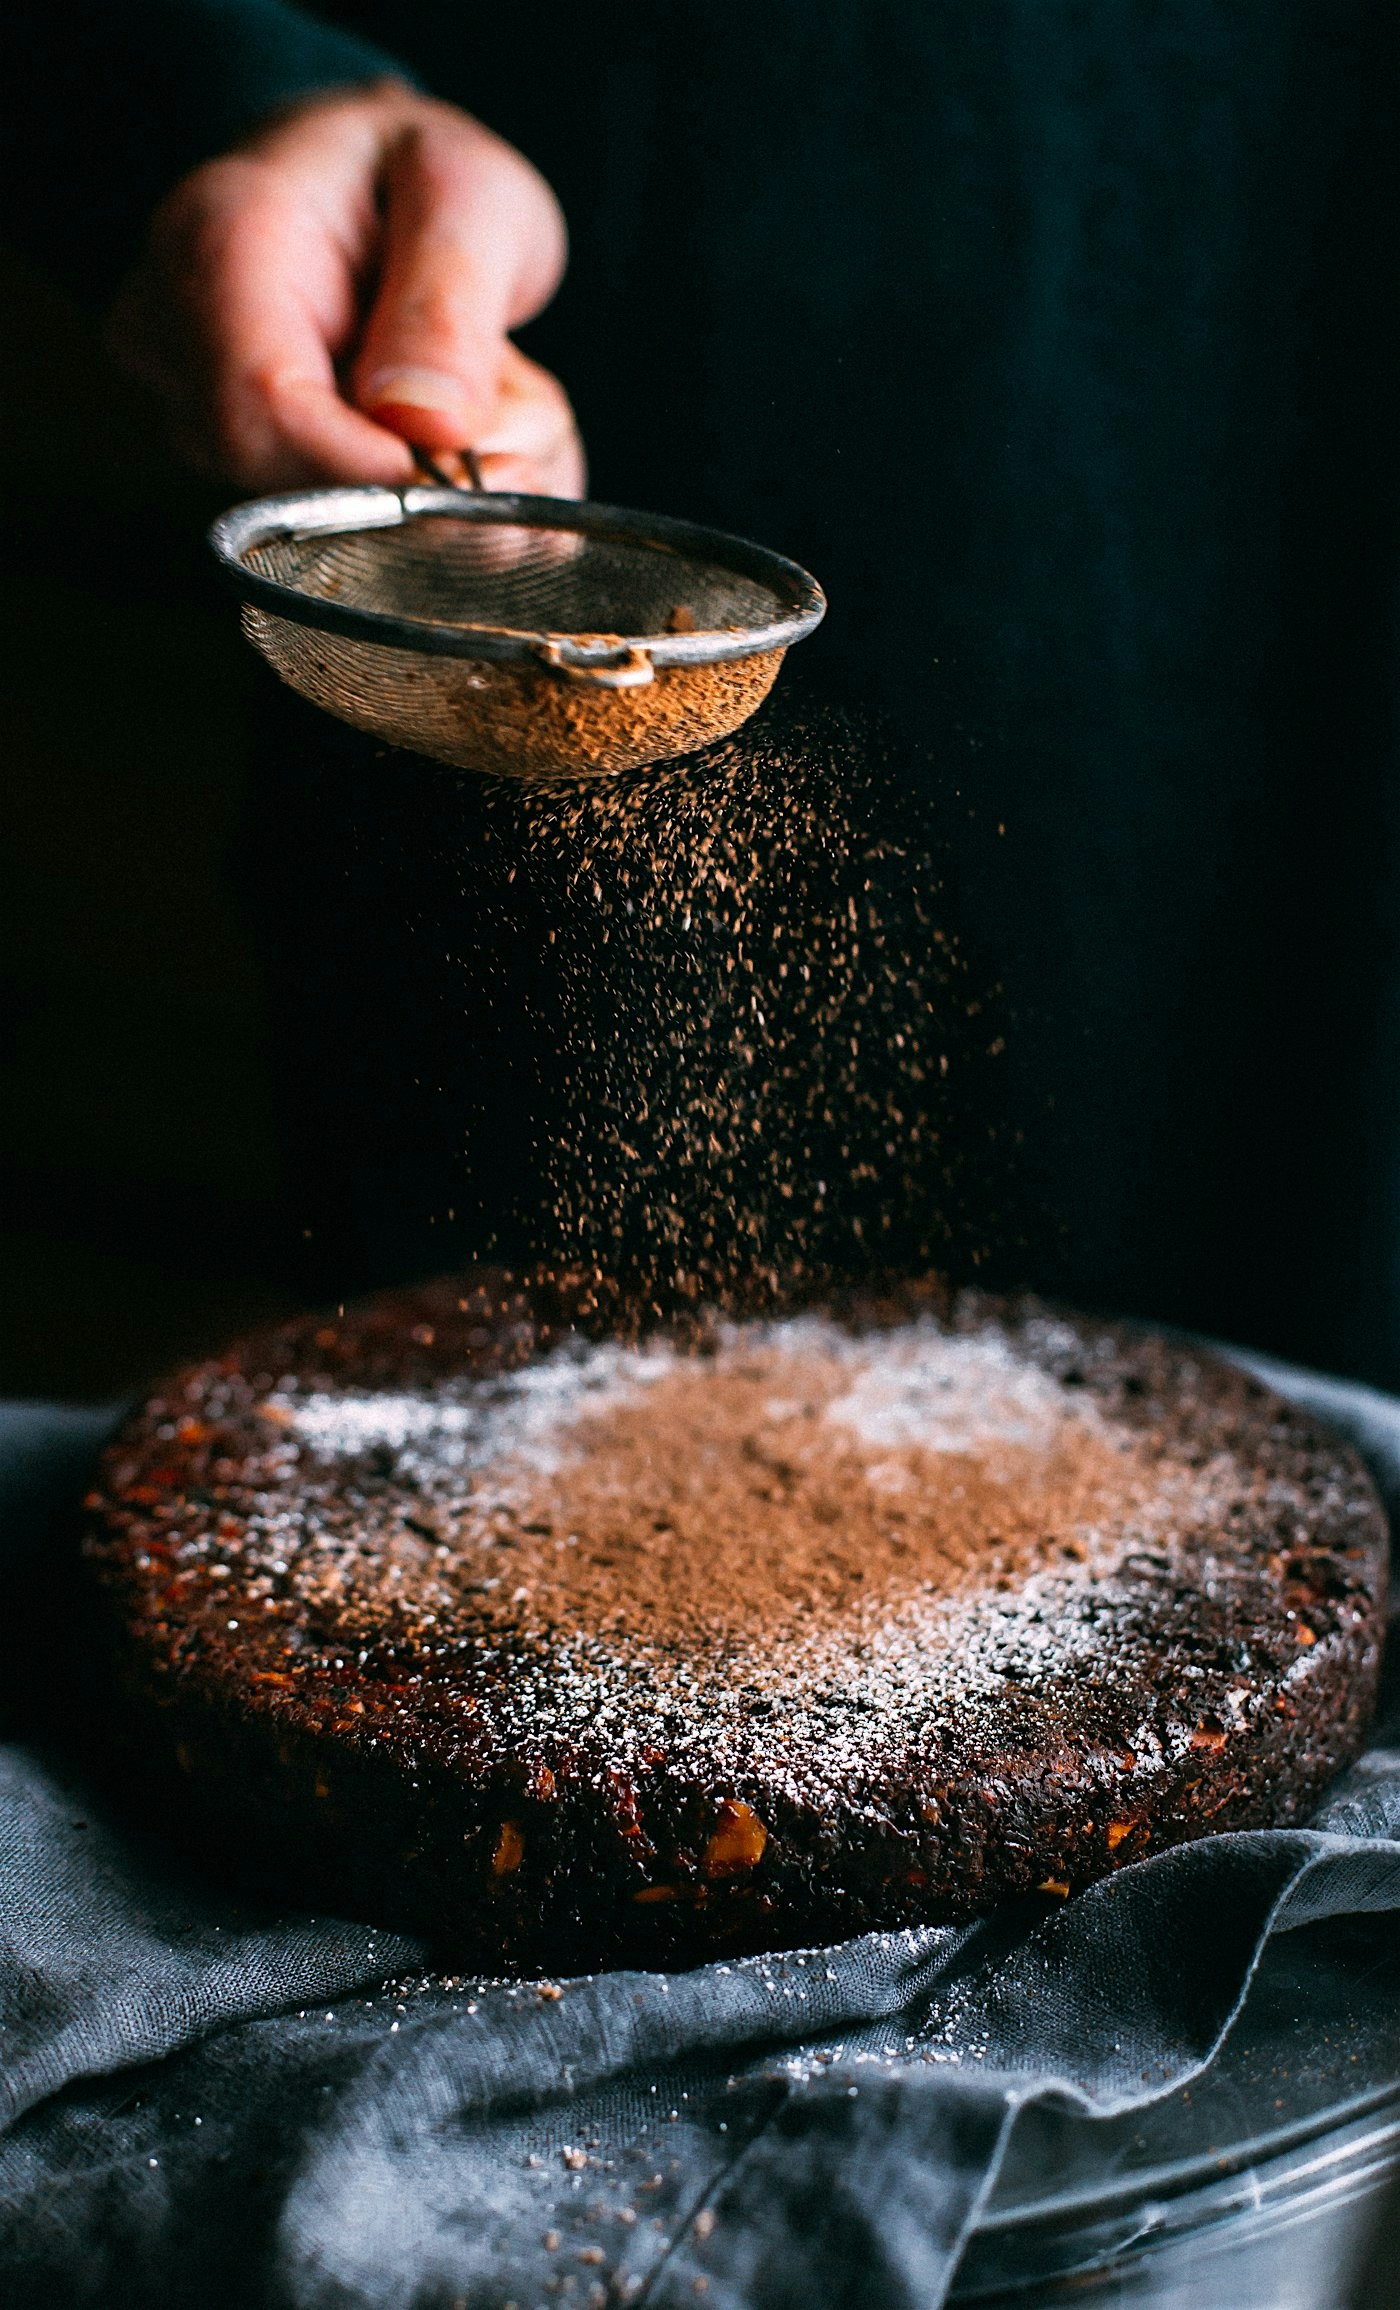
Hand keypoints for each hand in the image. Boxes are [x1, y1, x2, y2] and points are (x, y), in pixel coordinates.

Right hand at [108, 81, 583, 496]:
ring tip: (482, 399)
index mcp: (217, 246)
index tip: (472, 474)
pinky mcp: (227, 477)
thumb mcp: (465, 195)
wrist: (364, 190)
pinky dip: (427, 513)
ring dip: (440, 501)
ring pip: (324, 534)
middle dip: (428, 491)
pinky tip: (449, 439)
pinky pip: (337, 546)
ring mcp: (187, 421)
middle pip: (292, 492)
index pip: (262, 409)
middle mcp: (172, 346)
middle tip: (517, 409)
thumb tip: (425, 427)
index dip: (375, 474)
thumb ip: (452, 301)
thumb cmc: (411, 176)